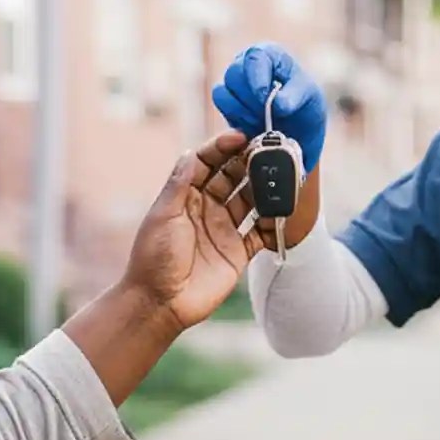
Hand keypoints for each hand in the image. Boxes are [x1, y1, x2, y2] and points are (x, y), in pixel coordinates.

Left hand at [122, 130, 266, 331]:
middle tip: (268, 147)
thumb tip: (191, 152)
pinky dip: (273, 221)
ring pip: (250, 200)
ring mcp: (224, 229)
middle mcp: (207, 209)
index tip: (241, 136)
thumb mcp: (164, 215)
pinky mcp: (239, 251)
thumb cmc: (154, 258)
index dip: (223, 148)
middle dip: (248, 160)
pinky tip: (284, 208)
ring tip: (281, 171)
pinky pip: (261, 232)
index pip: (207, 163)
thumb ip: (179, 184)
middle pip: (232, 177)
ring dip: (264, 185)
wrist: (162, 303)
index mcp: (186, 196)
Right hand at [211, 42, 326, 172]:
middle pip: (234, 74)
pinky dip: (235, 120)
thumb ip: (295, 96)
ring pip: (223, 93)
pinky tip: (251, 128)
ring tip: (262, 123)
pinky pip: (221, 109)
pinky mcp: (226, 104)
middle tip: (266, 115)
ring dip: (242, 112)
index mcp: (270, 55)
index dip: (257, 79)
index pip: (255, 57)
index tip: (264, 99)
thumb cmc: (305, 106)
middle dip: (251, 100)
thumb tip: (277, 104)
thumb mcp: (311, 98)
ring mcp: (234, 84)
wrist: (298, 132)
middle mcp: (247, 64)